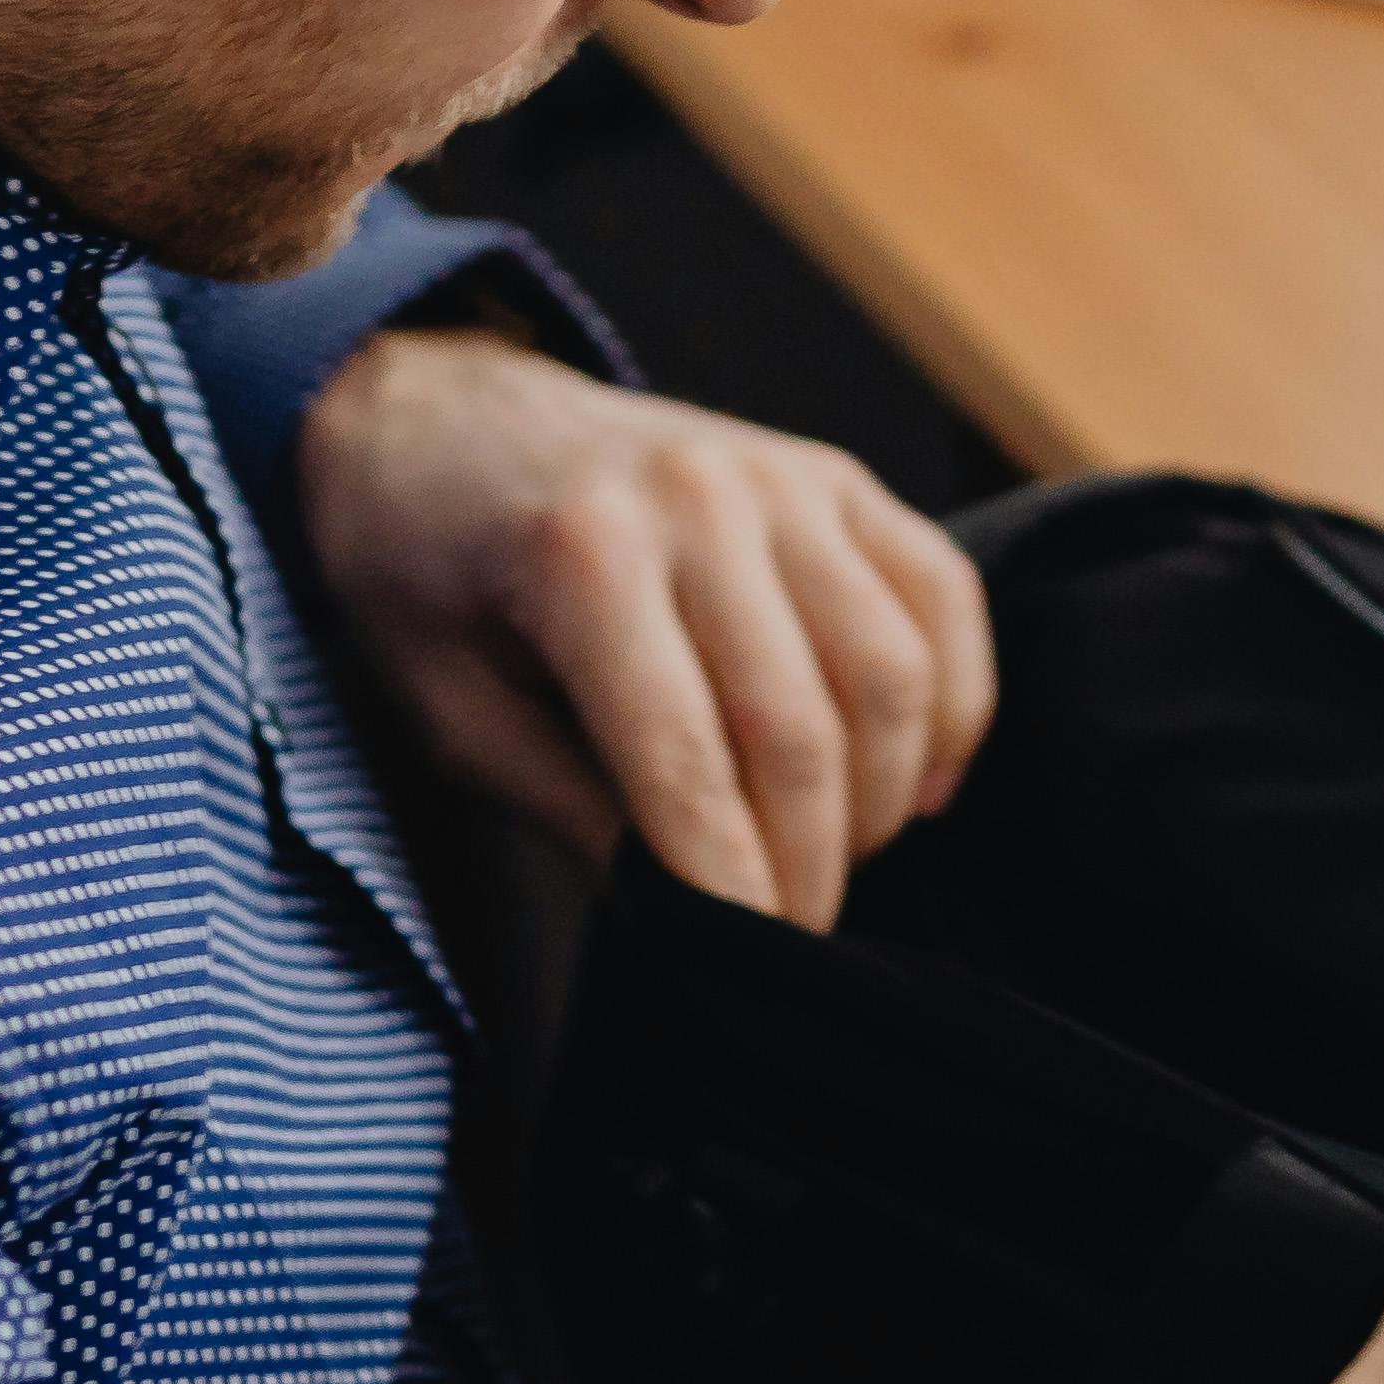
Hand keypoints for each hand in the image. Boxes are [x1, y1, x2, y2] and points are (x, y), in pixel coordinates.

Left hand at [294, 333, 997, 927]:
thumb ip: (574, 806)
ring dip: (881, 796)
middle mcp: (696, 497)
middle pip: (800, 725)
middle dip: (811, 864)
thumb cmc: (430, 580)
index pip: (685, 758)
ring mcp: (782, 476)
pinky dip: (953, 706)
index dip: (729, 884)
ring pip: (891, 668)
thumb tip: (694, 912)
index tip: (747, 962)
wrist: (445, 421)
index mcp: (580, 554)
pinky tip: (914, 783)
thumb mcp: (452, 711)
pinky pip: (944, 596)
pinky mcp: (839, 476)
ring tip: (837, 855)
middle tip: (791, 939)